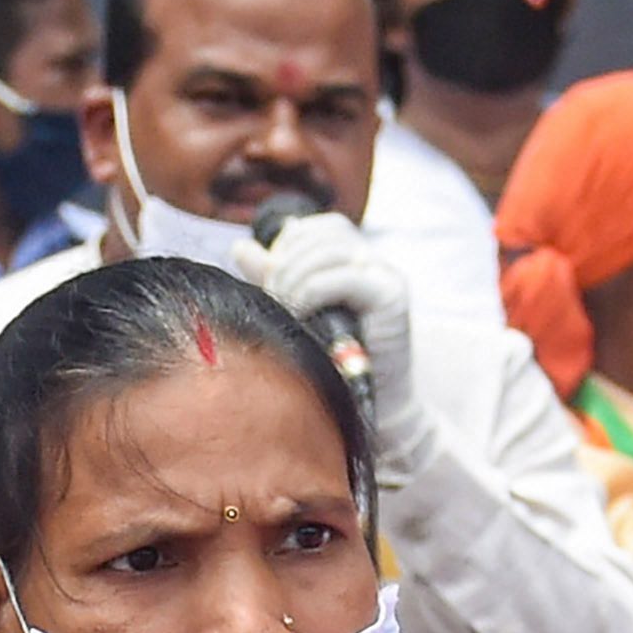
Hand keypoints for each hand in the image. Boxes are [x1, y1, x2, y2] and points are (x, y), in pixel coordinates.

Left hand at [251, 213, 427, 458]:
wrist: (372, 405)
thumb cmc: (332, 362)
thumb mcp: (296, 310)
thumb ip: (272, 277)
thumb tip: (240, 247)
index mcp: (350, 258)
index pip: (313, 227)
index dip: (285, 245)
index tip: (273, 280)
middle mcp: (372, 260)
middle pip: (319, 236)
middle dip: (285, 264)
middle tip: (275, 299)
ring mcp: (385, 275)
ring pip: (328, 251)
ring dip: (296, 278)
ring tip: (289, 310)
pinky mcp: (392, 296)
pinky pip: (345, 276)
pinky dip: (314, 291)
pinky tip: (304, 314)